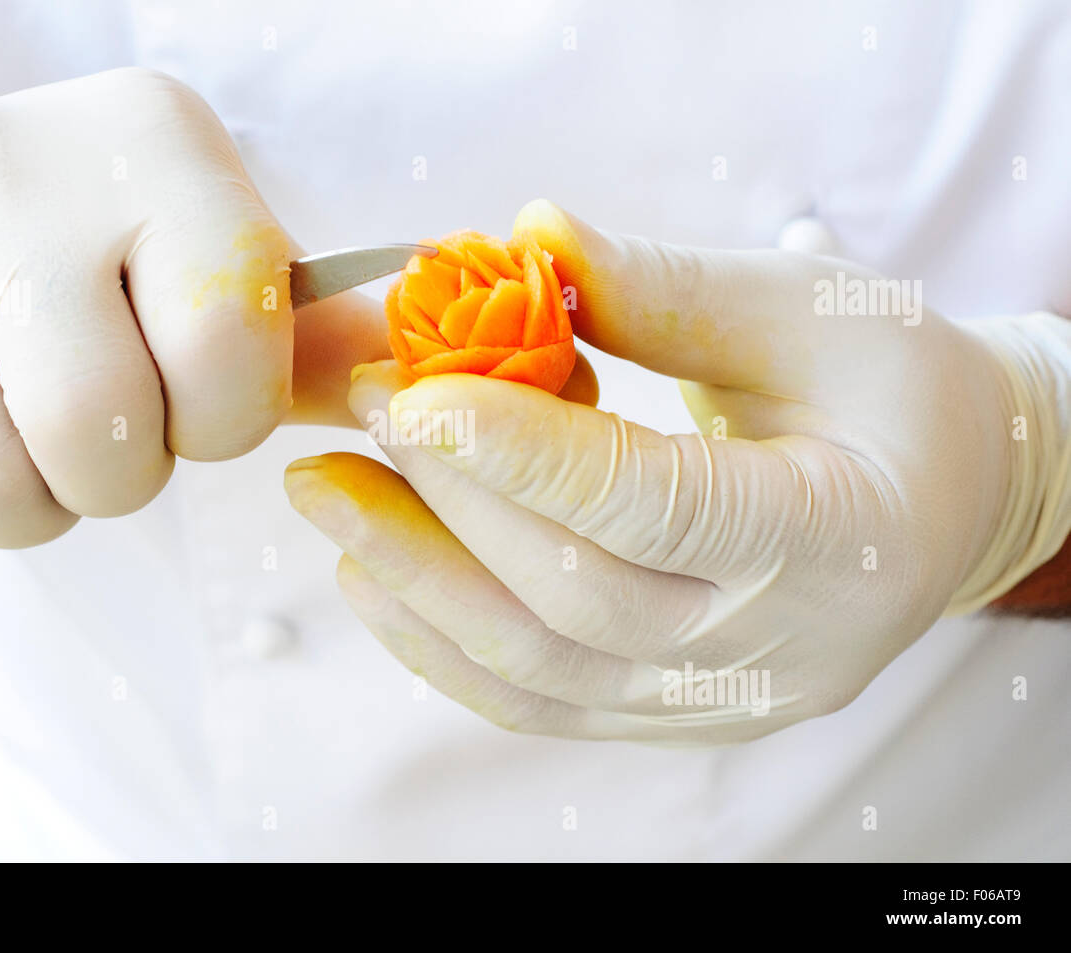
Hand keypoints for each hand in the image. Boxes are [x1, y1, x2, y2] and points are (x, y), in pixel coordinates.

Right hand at [0, 67, 379, 561]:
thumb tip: (408, 397)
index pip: (225, 345)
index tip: (194, 402)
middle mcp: (18, 177)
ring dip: (33, 507)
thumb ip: (306, 341)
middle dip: (121, 473)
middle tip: (107, 431)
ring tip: (32, 444)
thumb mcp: (214, 262)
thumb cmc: (106, 255)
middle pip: (97, 431)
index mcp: (158, 150)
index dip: (220, 419)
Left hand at [286, 201, 1070, 743]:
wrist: (945, 500)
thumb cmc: (893, 392)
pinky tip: (374, 573)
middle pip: (575, 600)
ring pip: (538, 669)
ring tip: (328, 494)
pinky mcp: (669, 715)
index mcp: (839, 538)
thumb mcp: (809, 315)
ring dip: (415, 582)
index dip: (525, 455)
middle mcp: (779, 649)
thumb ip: (668, 290)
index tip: (413, 392)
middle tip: (361, 411)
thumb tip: (527, 237)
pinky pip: (536, 701)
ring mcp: (719, 701)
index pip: (657, 510)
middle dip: (448, 503)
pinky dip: (442, 643)